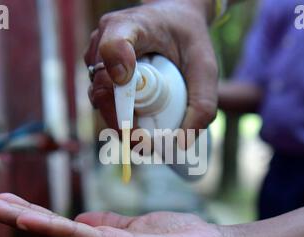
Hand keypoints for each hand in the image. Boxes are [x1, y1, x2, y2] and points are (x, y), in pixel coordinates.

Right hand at [0, 193, 246, 236]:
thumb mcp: (133, 226)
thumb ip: (107, 224)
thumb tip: (82, 219)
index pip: (55, 227)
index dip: (27, 213)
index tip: (3, 198)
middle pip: (46, 232)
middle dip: (10, 216)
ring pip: (54, 234)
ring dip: (19, 218)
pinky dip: (52, 226)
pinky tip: (28, 217)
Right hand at [86, 0, 218, 133]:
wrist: (175, 24)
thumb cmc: (189, 41)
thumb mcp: (205, 67)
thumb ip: (203, 104)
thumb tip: (181, 143)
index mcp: (131, 25)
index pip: (114, 44)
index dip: (116, 65)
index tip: (128, 83)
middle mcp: (106, 39)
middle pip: (102, 86)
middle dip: (121, 122)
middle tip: (146, 145)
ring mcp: (98, 58)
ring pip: (100, 98)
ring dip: (120, 124)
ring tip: (146, 143)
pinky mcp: (99, 74)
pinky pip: (104, 102)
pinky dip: (120, 119)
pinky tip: (139, 131)